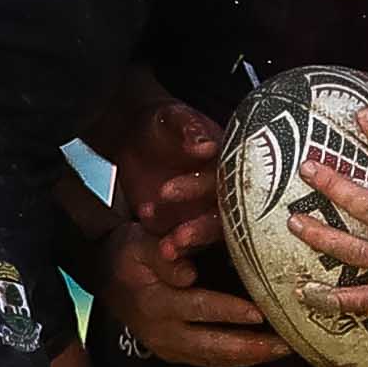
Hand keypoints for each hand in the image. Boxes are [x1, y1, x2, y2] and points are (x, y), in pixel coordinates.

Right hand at [97, 219, 288, 366]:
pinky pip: (211, 362)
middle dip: (251, 347)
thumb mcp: (139, 243)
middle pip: (212, 346)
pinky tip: (263, 353)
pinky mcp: (174, 354)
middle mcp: (162, 332)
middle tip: (287, 344)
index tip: (261, 313)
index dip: (230, 311)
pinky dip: (238, 360)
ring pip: (215, 359)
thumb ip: (164, 256)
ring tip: (284, 350)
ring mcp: (168, 348)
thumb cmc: (129, 252)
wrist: (104, 274)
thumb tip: (187, 274)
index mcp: (155, 302)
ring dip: (250, 358)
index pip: (198, 308)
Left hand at [112, 98, 228, 287]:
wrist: (137, 140)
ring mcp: (207, 209)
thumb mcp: (171, 118)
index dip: (202, 188)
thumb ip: (188, 129)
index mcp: (230, 159)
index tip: (169, 191)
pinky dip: (174, 244)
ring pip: (208, 232)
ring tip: (166, 249)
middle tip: (178, 237)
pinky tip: (156, 242)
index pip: (225, 178)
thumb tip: (206, 145)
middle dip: (202, 228)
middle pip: (224, 213)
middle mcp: (225, 188)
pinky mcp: (189, 224)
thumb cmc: (162, 124)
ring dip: (190, 242)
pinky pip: (187, 240)